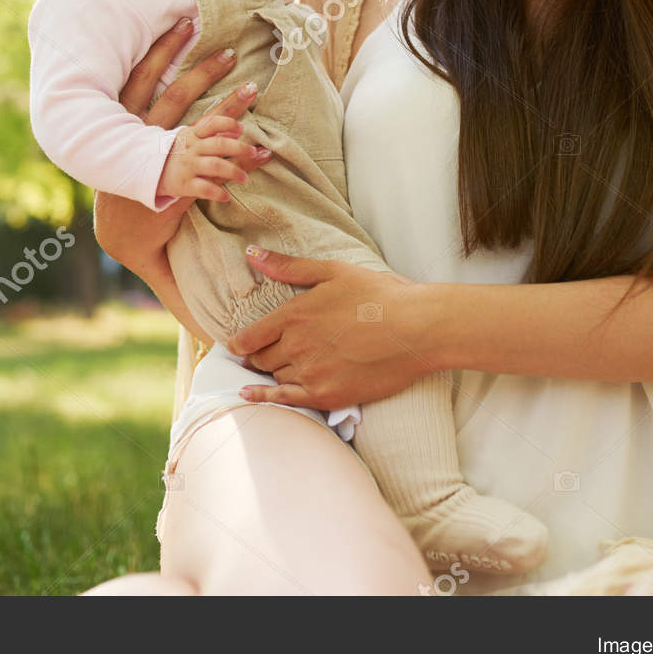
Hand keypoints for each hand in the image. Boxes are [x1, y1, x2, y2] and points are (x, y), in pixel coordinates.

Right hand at [92, 18, 272, 284]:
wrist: (123, 232)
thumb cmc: (129, 184)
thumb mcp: (136, 149)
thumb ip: (154, 126)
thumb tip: (173, 100)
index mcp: (131, 121)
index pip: (144, 74)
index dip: (164, 48)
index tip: (186, 23)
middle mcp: (142, 134)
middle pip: (177, 94)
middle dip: (206, 73)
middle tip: (232, 55)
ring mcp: (156, 159)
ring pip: (200, 140)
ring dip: (231, 137)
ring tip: (256, 136)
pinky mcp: (171, 190)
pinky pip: (204, 183)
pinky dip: (224, 182)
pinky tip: (240, 184)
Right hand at [155, 115, 254, 202]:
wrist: (147, 169)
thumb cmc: (175, 152)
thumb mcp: (190, 137)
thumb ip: (213, 133)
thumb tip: (238, 131)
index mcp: (193, 134)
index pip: (212, 123)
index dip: (228, 123)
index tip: (242, 128)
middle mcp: (192, 148)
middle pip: (219, 144)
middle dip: (239, 148)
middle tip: (254, 152)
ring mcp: (188, 166)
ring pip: (215, 166)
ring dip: (234, 171)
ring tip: (244, 178)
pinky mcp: (184, 184)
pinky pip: (204, 189)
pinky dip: (217, 193)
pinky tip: (226, 197)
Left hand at [226, 247, 435, 410]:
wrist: (417, 329)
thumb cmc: (380, 295)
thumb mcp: (333, 271)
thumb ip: (288, 267)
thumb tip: (251, 253)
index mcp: (295, 314)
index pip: (251, 335)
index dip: (239, 342)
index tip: (234, 345)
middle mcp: (297, 345)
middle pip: (261, 358)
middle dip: (257, 356)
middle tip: (257, 356)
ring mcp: (311, 372)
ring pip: (275, 377)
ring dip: (272, 372)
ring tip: (274, 368)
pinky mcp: (328, 395)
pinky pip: (285, 399)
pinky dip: (264, 397)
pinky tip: (248, 395)